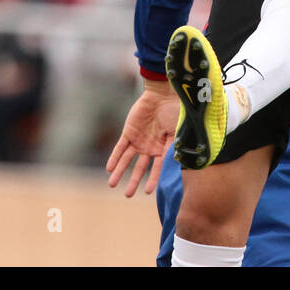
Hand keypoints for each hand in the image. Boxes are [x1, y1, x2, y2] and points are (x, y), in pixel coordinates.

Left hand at [106, 80, 179, 197]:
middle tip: (127, 195)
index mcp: (163, 148)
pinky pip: (120, 147)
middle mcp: (150, 147)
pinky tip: (110, 168)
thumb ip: (176, 147)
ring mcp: (138, 140)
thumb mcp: (179, 131)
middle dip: (133, 182)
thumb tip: (177, 164)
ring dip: (120, 172)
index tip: (148, 192)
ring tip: (112, 184)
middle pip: (140, 168)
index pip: (157, 168)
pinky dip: (114, 157)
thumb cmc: (175, 111)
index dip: (153, 180)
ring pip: (127, 160)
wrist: (162, 94)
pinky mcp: (128, 132)